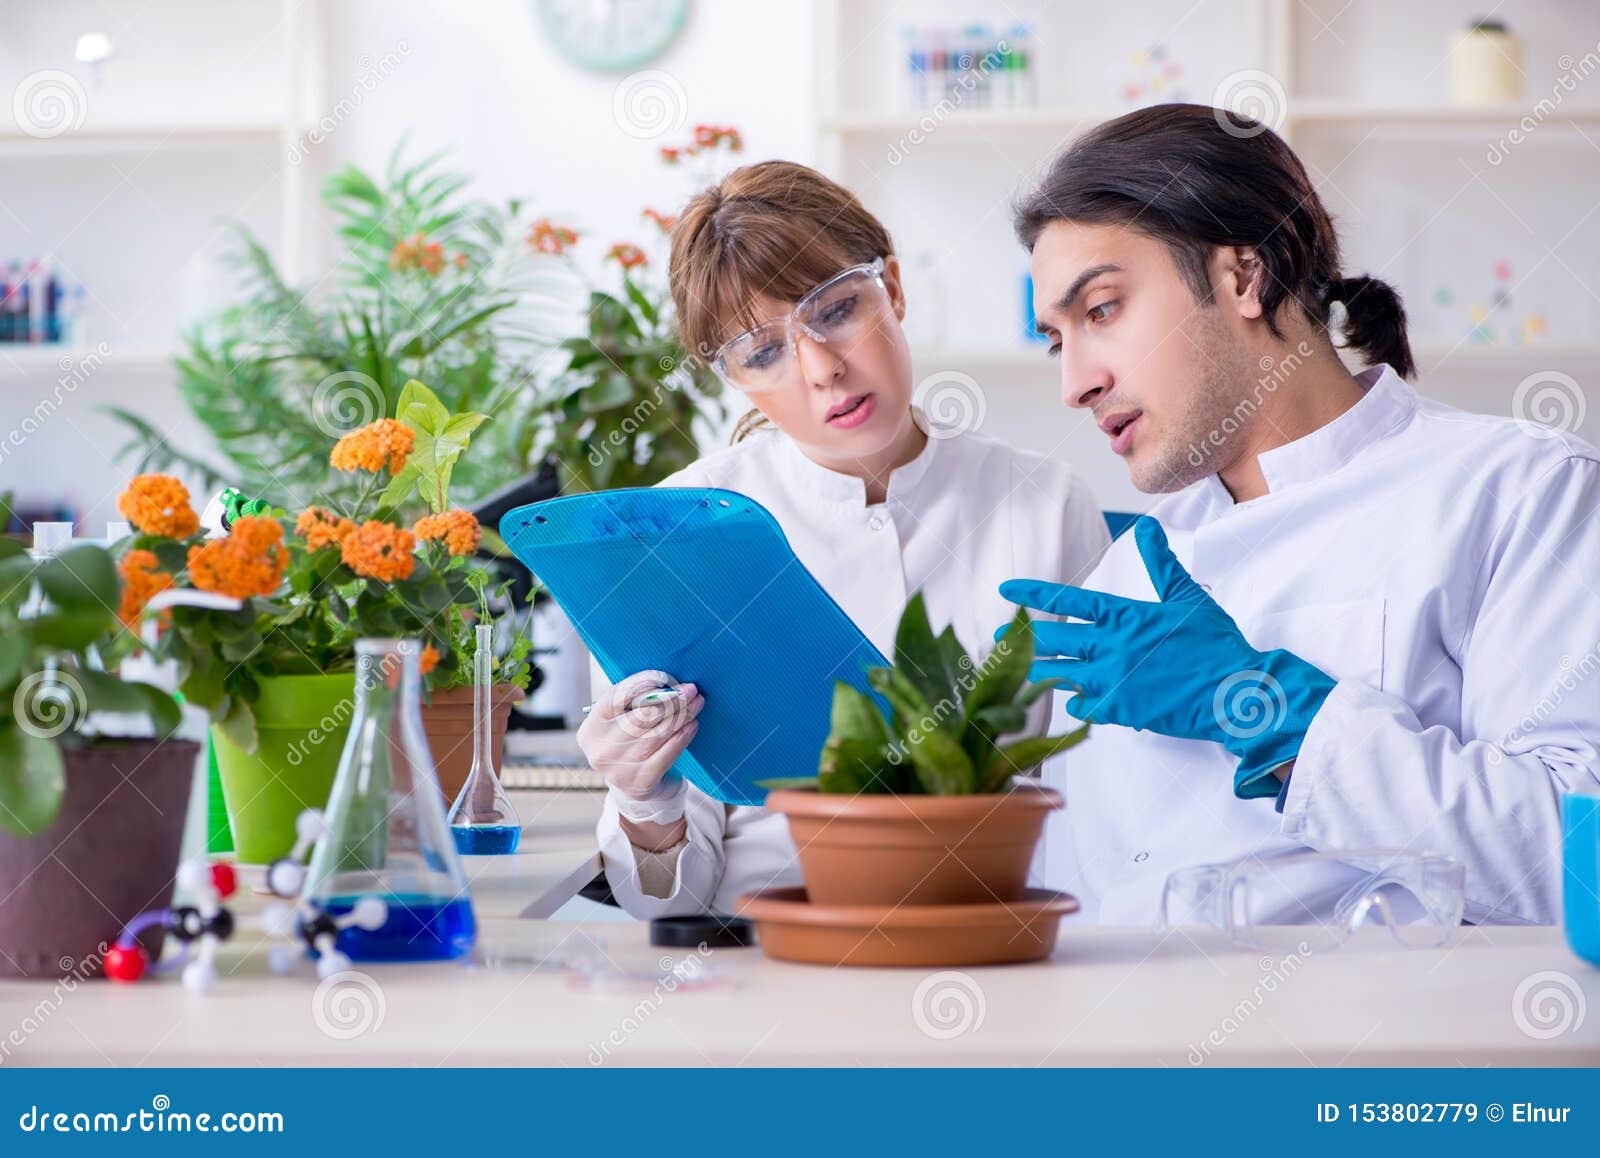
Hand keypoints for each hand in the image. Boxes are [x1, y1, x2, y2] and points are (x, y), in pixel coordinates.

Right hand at [577, 670, 703, 822]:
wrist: (635, 787)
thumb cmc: (631, 743)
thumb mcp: (622, 724)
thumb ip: (633, 703)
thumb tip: (666, 680)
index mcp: (592, 729)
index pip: (614, 699)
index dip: (639, 684)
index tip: (663, 676)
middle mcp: (600, 750)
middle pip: (640, 717)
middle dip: (670, 700)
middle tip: (690, 689)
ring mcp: (619, 770)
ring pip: (657, 734)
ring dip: (681, 716)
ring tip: (697, 703)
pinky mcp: (640, 784)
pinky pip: (666, 754)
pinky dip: (682, 737)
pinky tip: (692, 725)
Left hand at [997, 517, 1333, 797]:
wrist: (1236, 692)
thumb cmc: (1215, 644)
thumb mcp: (1187, 598)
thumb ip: (1161, 564)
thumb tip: (1147, 527)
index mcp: (1125, 617)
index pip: (1069, 601)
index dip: (1034, 594)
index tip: (1007, 590)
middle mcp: (1112, 648)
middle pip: (1053, 640)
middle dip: (1021, 637)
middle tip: (997, 635)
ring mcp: (1113, 681)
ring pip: (1060, 675)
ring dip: (1040, 670)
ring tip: (1022, 667)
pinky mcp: (1121, 711)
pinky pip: (1083, 707)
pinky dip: (1075, 702)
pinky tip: (1072, 699)